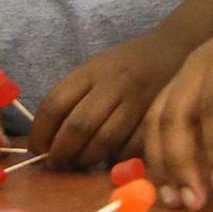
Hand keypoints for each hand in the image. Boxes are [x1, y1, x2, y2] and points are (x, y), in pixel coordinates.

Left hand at [31, 33, 191, 169]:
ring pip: (105, 140)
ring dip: (87, 159)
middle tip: (56, 164)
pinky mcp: (156, 115)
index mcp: (91, 71)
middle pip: (79, 126)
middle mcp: (113, 84)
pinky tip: (109, 158)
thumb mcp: (96, 67)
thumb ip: (74, 96)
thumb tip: (48, 138)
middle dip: (61, 152)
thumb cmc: (127, 62)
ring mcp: (137, 100)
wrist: (174, 48)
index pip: (55, 103)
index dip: (41, 132)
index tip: (38, 149)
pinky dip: (116, 158)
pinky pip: (132, 145)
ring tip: (80, 163)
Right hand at [142, 0, 212, 210]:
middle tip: (195, 203)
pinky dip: (159, 153)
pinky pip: (158, 122)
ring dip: (163, 164)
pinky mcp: (177, 89)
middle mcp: (194, 68)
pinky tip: (168, 183)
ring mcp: (181, 77)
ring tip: (176, 202)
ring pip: (158, 122)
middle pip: (174, 117)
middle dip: (180, 164)